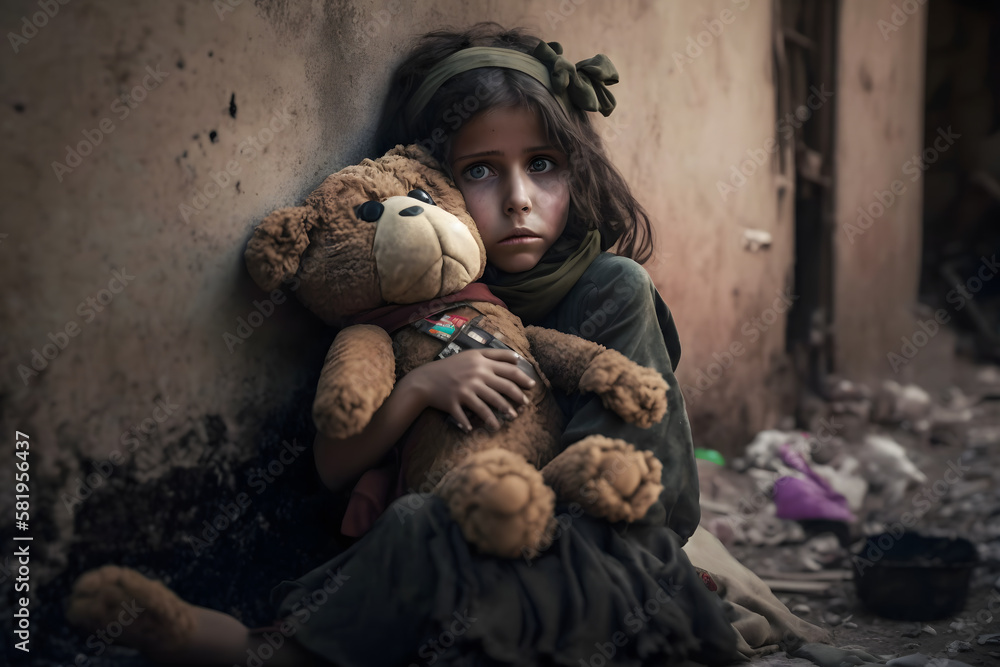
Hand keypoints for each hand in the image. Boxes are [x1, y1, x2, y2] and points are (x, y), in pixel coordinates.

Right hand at [403, 349, 535, 431]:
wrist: (424, 380)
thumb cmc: (451, 367)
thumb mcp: (471, 355)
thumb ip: (493, 355)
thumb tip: (517, 359)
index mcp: (480, 362)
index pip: (508, 370)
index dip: (523, 378)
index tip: (532, 385)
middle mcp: (475, 375)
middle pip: (503, 387)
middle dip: (517, 398)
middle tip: (524, 405)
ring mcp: (464, 390)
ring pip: (488, 404)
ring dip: (502, 414)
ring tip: (510, 419)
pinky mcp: (454, 402)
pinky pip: (466, 416)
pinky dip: (470, 424)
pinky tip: (474, 429)